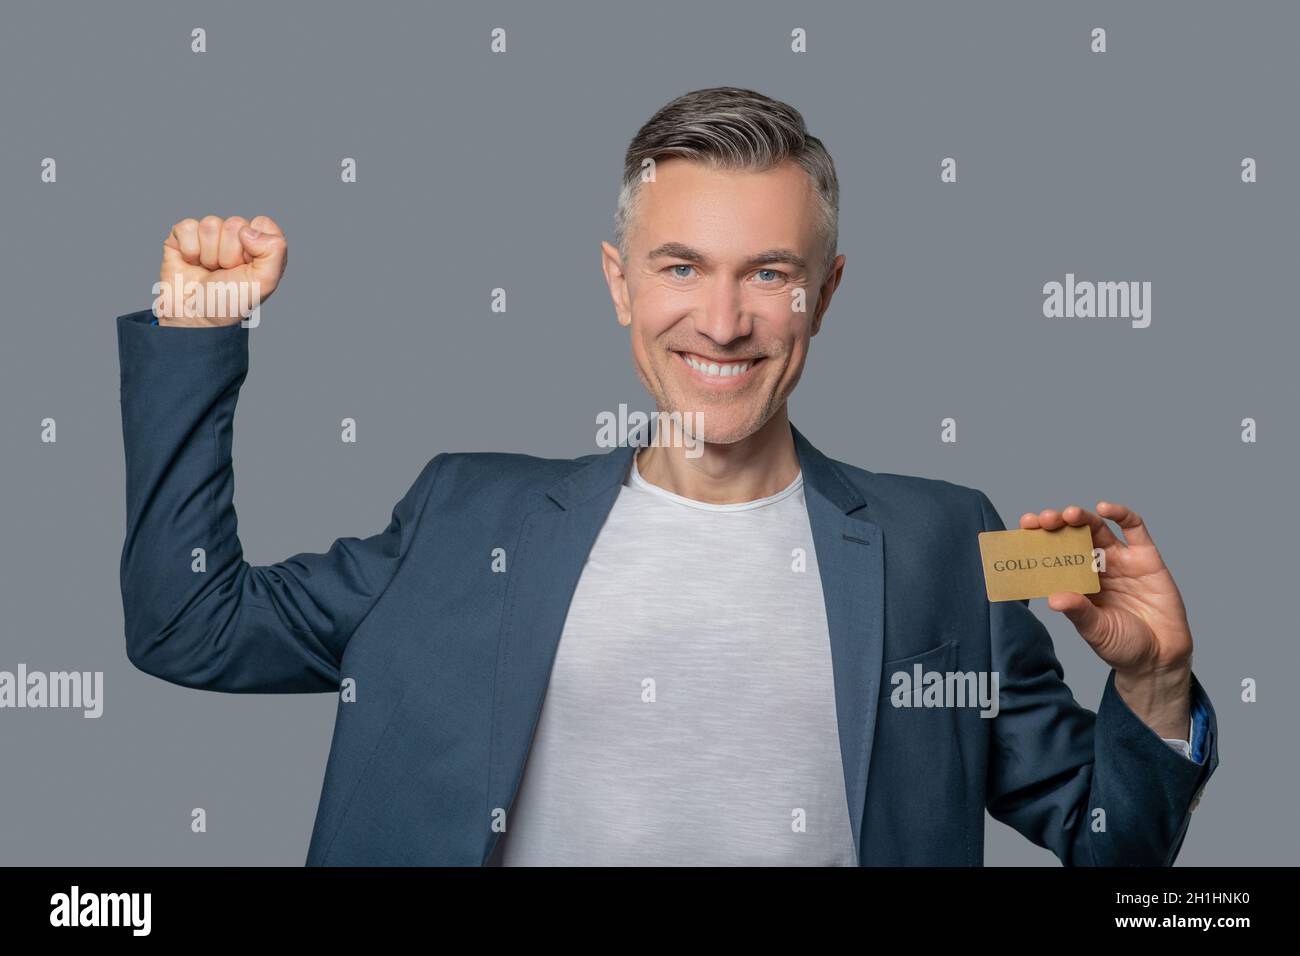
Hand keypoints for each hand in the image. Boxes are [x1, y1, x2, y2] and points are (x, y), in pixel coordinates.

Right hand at [155, 215, 286, 325]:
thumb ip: (275, 251)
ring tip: (209, 271)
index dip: (254, 246)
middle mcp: (235, 238)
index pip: (261, 224)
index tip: (247, 268)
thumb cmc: (230, 303)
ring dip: (209, 254)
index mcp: (259, 246)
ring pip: (210, 224)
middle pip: (234, 224)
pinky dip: (189, 250)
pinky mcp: (183, 236)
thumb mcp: (265, 282)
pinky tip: (192, 263)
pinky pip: (187, 227)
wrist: (195, 318)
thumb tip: (247, 230)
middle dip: (229, 254)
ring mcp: (209, 236)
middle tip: (225, 273)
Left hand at [1020, 501, 1191, 737]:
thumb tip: (1053, 599)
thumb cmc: (1122, 645)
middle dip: (1056, 524)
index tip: (1024, 530)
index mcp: (1075, 582)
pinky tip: (1105, 509)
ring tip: (1069, 514)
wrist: (1160, 658)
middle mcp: (1095, 567)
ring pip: (1097, 529)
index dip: (1038, 540)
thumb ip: (1078, 612)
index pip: (1052, 555)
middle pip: (1071, 537)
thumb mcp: (1096, 631)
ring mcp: (1120, 561)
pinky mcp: (1147, 558)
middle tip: (1042, 520)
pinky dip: (1121, 514)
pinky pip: (1135, 529)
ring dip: (1082, 517)